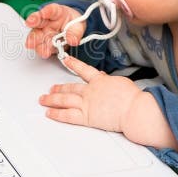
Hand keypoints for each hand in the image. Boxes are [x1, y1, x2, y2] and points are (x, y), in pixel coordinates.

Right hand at [24, 4, 84, 57]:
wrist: (71, 32)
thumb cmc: (72, 24)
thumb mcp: (78, 26)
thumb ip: (75, 33)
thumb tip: (71, 40)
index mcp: (57, 13)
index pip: (52, 10)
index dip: (47, 11)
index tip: (44, 13)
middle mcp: (46, 22)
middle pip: (39, 20)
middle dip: (33, 22)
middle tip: (30, 23)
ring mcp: (43, 32)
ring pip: (36, 35)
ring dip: (35, 40)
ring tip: (36, 44)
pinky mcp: (42, 43)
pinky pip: (40, 46)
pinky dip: (42, 50)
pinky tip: (44, 52)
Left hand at [39, 56, 177, 149]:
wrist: (134, 110)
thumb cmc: (132, 98)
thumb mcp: (121, 82)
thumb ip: (109, 80)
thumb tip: (104, 77)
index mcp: (99, 81)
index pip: (83, 70)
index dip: (73, 64)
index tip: (66, 60)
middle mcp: (90, 91)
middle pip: (69, 88)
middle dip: (58, 89)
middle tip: (50, 89)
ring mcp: (87, 104)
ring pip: (64, 100)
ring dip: (52, 100)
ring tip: (43, 100)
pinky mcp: (86, 117)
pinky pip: (68, 115)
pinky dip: (57, 114)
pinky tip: (49, 113)